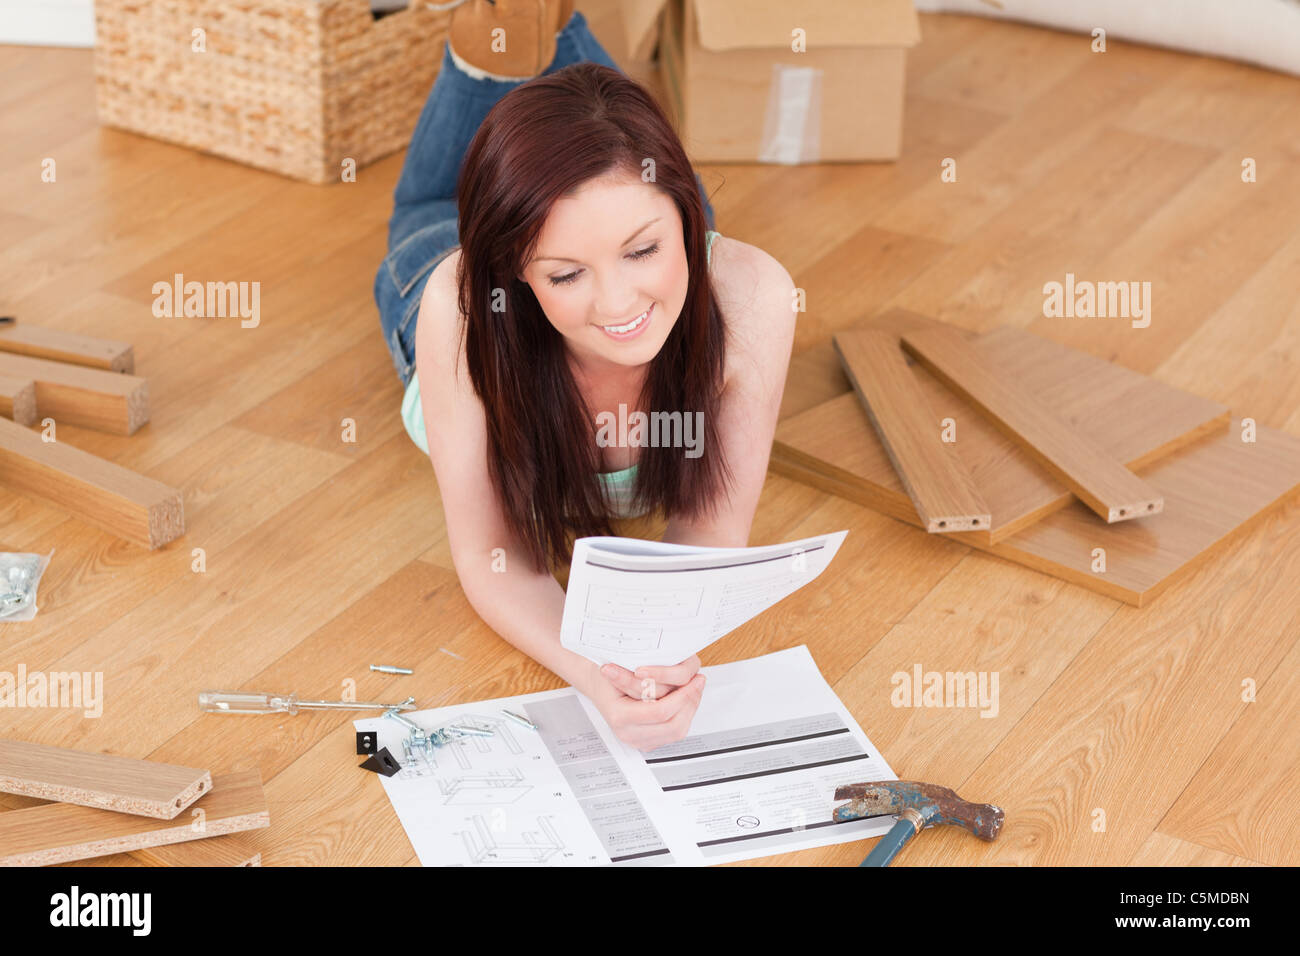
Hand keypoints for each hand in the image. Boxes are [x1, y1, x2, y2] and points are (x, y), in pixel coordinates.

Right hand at [584, 659, 705, 751]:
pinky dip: (684, 716)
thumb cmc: (607, 674)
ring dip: (690, 709)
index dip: (682, 696)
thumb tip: (674, 671)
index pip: (660, 712)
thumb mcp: (622, 668)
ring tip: (694, 690)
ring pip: (677, 732)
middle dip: (690, 703)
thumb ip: (646, 675)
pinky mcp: (646, 741)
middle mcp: (628, 733)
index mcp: (620, 716)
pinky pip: (673, 734)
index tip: (693, 678)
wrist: (596, 683)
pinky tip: (686, 701)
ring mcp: (637, 740)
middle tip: (698, 683)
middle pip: (673, 727)